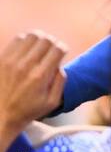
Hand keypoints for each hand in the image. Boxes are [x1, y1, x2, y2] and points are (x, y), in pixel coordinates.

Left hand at [0, 31, 66, 145]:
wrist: (1, 115)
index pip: (58, 49)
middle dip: (53, 42)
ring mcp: (12, 61)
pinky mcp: (2, 59)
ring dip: (39, 39)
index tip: (62, 52)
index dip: (63, 48)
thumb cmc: (28, 110)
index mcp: (41, 76)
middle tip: (52, 49)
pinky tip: (27, 48)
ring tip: (39, 46)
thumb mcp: (52, 102)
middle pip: (46, 40)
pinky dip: (25, 40)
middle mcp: (26, 66)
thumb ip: (60, 82)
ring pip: (31, 36)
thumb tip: (60, 66)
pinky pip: (17, 39)